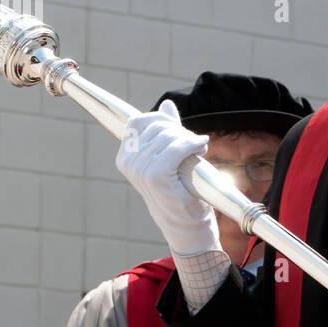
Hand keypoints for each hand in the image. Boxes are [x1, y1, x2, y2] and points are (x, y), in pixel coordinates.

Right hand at [115, 100, 222, 256]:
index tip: (180, 132)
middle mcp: (128, 162)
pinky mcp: (156, 176)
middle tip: (195, 142)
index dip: (162, 120)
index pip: (139, 121)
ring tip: (199, 148)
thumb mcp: (171, 155)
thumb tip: (167, 105)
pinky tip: (201, 148)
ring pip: (169, 136)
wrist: (186, 221)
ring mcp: (140, 170)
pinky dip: (193, 144)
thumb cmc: (180, 189)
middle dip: (179, 130)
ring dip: (189, 139)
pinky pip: (177, 148)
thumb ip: (167, 131)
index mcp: (125, 156)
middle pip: (156, 126)